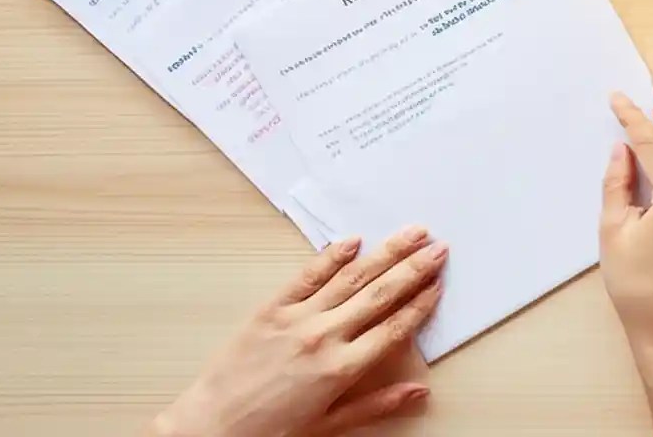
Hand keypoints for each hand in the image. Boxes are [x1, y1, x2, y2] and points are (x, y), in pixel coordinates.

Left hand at [146, 228, 447, 436]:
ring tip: (409, 234)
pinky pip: (308, 275)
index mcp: (343, 368)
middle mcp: (325, 337)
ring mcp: (298, 318)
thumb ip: (377, 405)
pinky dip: (332, 256)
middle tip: (438, 247)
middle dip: (414, 268)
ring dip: (385, 254)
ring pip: (351, 277)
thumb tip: (419, 391)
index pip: (395, 327)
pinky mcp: (271, 308)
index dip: (421, 303)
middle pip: (381, 294)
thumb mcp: (330, 425)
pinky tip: (353, 241)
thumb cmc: (270, 432)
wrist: (213, 425)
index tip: (439, 283)